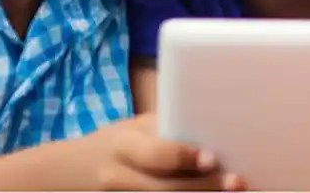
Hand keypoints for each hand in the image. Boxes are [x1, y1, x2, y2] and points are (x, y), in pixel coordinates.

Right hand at [70, 112, 244, 190]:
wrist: (72, 172)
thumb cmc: (117, 144)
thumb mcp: (134, 128)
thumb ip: (166, 129)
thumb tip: (212, 123)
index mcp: (123, 146)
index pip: (154, 154)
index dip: (183, 156)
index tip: (211, 157)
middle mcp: (119, 178)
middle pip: (166, 188)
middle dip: (205, 186)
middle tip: (237, 181)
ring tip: (234, 191)